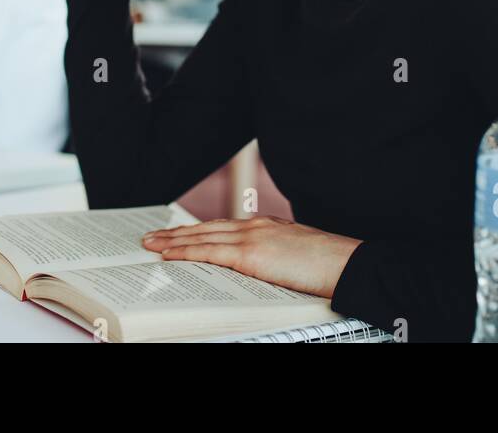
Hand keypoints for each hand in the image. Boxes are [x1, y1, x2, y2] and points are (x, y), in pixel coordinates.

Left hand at [142, 216, 361, 298]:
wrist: (347, 263)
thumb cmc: (330, 265)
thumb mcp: (297, 255)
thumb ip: (275, 257)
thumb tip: (259, 271)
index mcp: (268, 226)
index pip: (224, 227)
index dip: (198, 231)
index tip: (179, 234)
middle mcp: (256, 226)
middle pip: (206, 228)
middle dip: (177, 234)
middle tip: (151, 238)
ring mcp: (253, 237)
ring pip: (202, 238)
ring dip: (173, 242)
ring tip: (150, 246)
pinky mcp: (251, 254)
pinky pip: (209, 253)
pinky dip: (186, 252)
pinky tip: (169, 255)